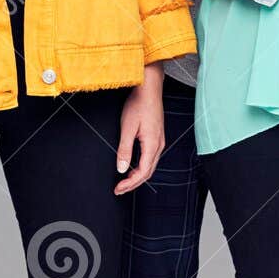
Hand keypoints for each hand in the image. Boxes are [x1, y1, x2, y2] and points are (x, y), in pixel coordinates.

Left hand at [114, 64, 165, 194]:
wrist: (149, 88)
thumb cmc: (139, 104)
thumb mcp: (127, 128)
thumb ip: (125, 150)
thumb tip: (122, 169)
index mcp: (153, 144)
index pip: (143, 172)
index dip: (130, 183)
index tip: (118, 188)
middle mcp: (159, 144)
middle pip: (149, 172)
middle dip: (134, 183)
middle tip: (119, 189)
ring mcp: (159, 140)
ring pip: (150, 165)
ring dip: (138, 175)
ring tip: (124, 181)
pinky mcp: (156, 135)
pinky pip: (151, 157)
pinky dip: (141, 166)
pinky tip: (133, 166)